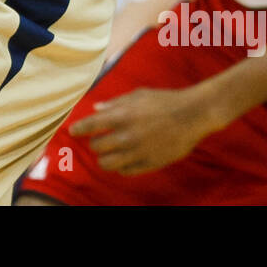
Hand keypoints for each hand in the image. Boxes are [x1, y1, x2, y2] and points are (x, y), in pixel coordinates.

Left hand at [68, 86, 224, 176]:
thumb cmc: (165, 100)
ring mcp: (138, 151)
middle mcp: (127, 135)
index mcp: (122, 115)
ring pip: (108, 164)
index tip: (73, 131)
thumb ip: (115, 103)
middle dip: (94, 143)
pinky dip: (121, 167)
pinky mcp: (150, 163)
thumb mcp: (138, 95)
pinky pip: (126, 171)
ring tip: (107, 154)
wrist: (193, 114)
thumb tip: (96, 108)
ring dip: (104, 159)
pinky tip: (124, 160)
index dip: (78, 129)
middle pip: (97, 146)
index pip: (90, 125)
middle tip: (98, 140)